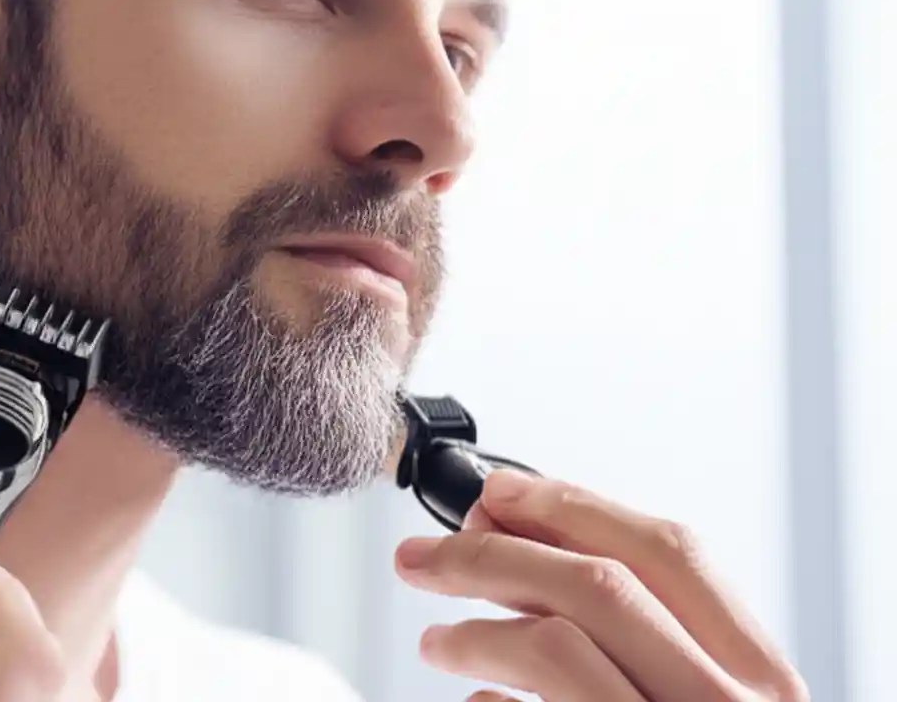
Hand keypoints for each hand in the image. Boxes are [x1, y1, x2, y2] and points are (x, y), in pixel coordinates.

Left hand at [395, 471, 809, 701]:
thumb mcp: (680, 690)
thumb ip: (629, 634)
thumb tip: (512, 547)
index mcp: (758, 682)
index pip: (672, 552)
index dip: (573, 507)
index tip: (496, 495)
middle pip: (601, 584)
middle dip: (494, 554)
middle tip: (419, 558)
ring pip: (557, 646)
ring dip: (475, 627)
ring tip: (434, 638)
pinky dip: (489, 698)